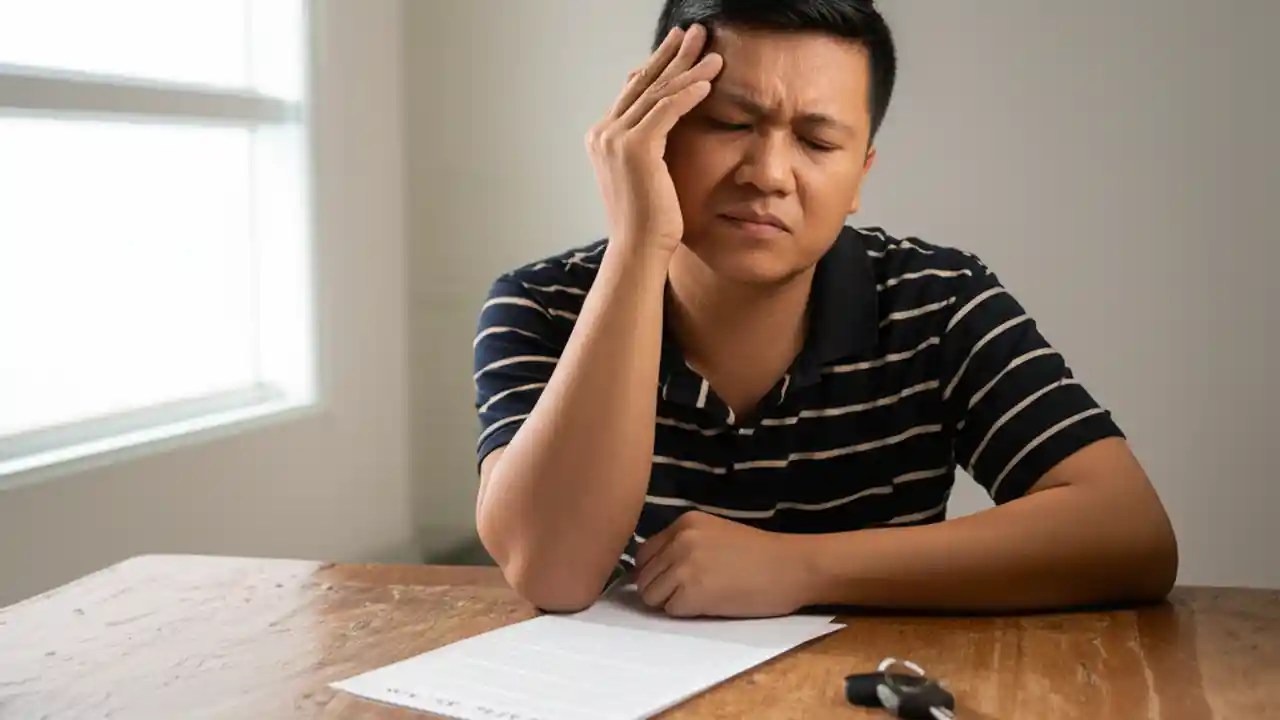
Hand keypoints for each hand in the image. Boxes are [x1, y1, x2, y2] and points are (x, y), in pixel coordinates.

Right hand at [585, 24, 723, 257]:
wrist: (639, 249)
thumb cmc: (649, 222)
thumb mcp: (647, 176)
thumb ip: (651, 147)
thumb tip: (667, 127)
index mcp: (602, 138)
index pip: (633, 91)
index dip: (657, 66)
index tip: (679, 47)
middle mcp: (603, 133)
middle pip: (643, 82)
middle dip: (672, 54)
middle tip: (695, 32)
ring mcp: (615, 138)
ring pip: (658, 91)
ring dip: (688, 68)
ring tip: (712, 51)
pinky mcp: (636, 147)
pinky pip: (668, 108)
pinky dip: (690, 92)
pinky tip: (709, 80)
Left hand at [633, 511, 810, 617]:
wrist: (791, 567)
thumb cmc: (761, 555)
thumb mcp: (715, 534)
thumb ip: (684, 545)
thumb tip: (655, 571)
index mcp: (684, 523)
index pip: (644, 554)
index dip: (655, 572)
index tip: (672, 581)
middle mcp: (678, 540)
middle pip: (644, 577)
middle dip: (661, 589)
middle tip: (692, 593)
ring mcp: (683, 566)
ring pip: (651, 596)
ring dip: (671, 602)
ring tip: (702, 598)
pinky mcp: (691, 592)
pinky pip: (671, 611)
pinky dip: (686, 613)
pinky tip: (711, 605)